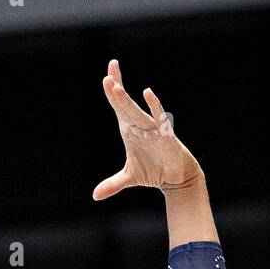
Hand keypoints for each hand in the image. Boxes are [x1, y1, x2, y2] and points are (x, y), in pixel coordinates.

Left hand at [92, 58, 202, 199]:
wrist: (175, 179)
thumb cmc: (154, 171)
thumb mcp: (129, 177)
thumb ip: (112, 184)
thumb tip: (94, 196)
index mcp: (129, 130)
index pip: (118, 107)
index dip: (113, 91)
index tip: (107, 74)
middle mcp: (139, 126)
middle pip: (124, 105)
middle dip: (116, 89)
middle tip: (108, 72)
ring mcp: (152, 130)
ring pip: (136, 112)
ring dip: (126, 101)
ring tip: (116, 87)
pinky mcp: (165, 136)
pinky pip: (159, 119)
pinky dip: (154, 107)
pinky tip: (148, 94)